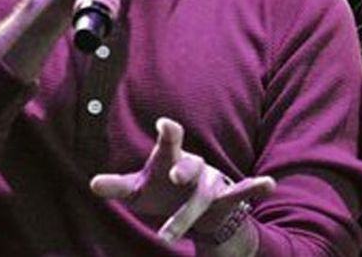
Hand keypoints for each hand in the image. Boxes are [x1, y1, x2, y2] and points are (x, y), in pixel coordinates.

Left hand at [90, 117, 275, 243]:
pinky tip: (269, 185)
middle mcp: (193, 166)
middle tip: (174, 177)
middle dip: (183, 171)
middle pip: (188, 168)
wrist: (193, 210)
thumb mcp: (138, 191)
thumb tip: (92, 184)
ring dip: (189, 214)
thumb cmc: (161, 193)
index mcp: (170, 160)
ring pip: (204, 195)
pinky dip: (256, 187)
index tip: (165, 124)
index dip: (168, 134)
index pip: (167, 146)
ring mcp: (211, 180)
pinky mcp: (227, 197)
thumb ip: (118, 186)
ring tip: (168, 237)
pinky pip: (242, 191)